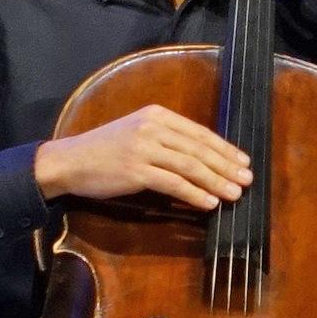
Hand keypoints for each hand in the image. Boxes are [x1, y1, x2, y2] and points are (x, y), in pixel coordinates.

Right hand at [35, 105, 251, 211]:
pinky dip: (195, 193)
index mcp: (156, 115)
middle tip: (246, 180)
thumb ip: (165, 140)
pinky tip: (209, 202)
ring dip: (216, 181)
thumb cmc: (103, 150)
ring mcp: (144, 148)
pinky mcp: (136, 170)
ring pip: (190, 166)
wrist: (69, 161)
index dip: (224, 148)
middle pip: (199, 149)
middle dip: (226, 166)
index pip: (199, 132)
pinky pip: (174, 183)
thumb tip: (199, 159)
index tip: (242, 162)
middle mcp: (152, 127)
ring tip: (234, 194)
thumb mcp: (136, 133)